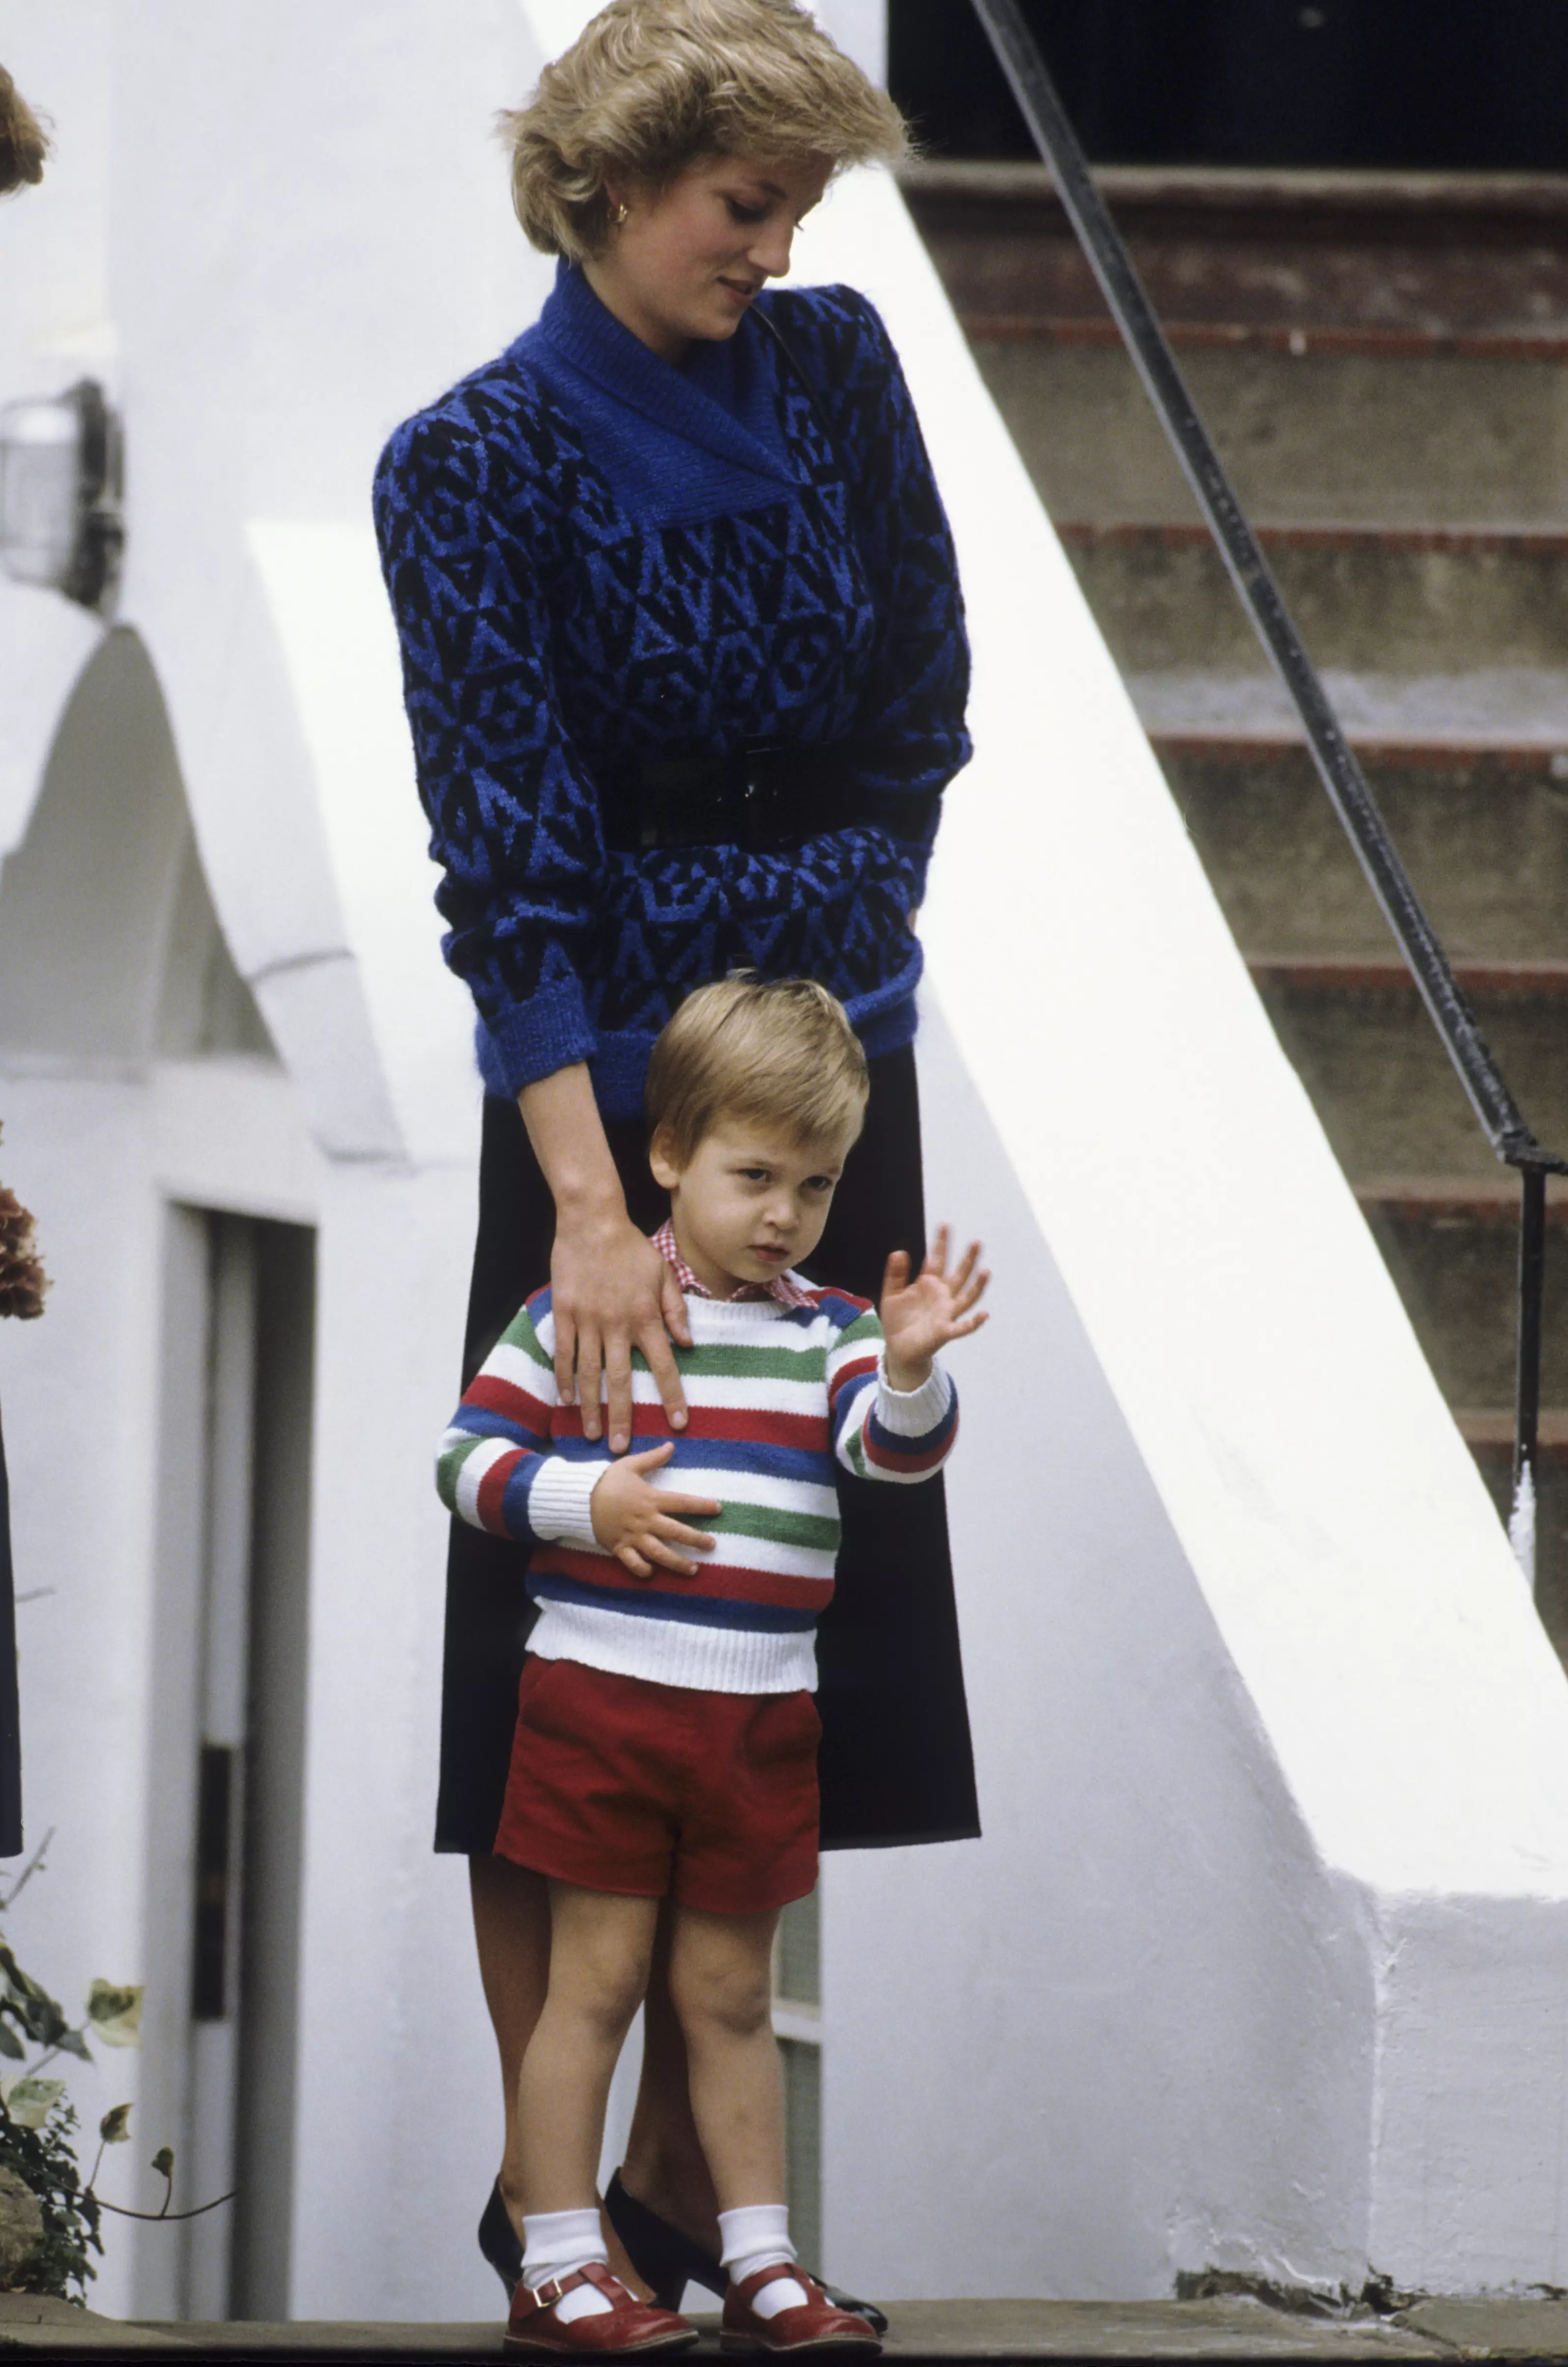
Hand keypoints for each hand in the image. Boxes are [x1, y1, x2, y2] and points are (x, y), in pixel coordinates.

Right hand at [551, 1202, 691, 1453]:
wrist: (591, 1221)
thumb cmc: (631, 1247)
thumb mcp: (663, 1273)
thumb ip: (675, 1309)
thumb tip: (687, 1342)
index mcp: (645, 1316)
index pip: (663, 1365)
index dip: (672, 1396)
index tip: (680, 1422)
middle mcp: (616, 1324)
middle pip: (620, 1381)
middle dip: (621, 1417)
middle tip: (620, 1447)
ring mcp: (587, 1321)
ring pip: (589, 1374)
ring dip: (590, 1408)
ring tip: (590, 1434)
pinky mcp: (565, 1314)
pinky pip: (564, 1354)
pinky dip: (565, 1379)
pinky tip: (567, 1400)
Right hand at [591, 1442, 720, 1578]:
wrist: (579, 1497)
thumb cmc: (607, 1480)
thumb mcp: (630, 1465)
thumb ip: (652, 1458)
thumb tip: (671, 1445)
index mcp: (650, 1499)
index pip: (682, 1503)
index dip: (702, 1506)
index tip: (718, 1509)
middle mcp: (645, 1520)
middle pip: (676, 1532)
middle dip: (696, 1540)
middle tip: (712, 1546)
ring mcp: (633, 1536)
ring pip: (659, 1553)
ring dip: (677, 1563)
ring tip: (693, 1569)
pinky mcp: (619, 1547)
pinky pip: (633, 1563)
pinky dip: (642, 1569)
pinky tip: (652, 1573)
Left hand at [879, 1225, 988, 1392]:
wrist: (897, 1348)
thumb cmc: (898, 1320)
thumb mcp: (892, 1294)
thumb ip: (895, 1274)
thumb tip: (899, 1252)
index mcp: (929, 1284)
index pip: (937, 1260)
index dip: (940, 1244)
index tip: (945, 1225)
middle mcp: (942, 1296)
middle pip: (958, 1275)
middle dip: (967, 1259)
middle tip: (976, 1242)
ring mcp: (946, 1313)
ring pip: (967, 1297)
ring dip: (977, 1286)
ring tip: (985, 1271)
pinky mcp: (945, 1331)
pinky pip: (962, 1327)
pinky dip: (974, 1322)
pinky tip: (984, 1314)